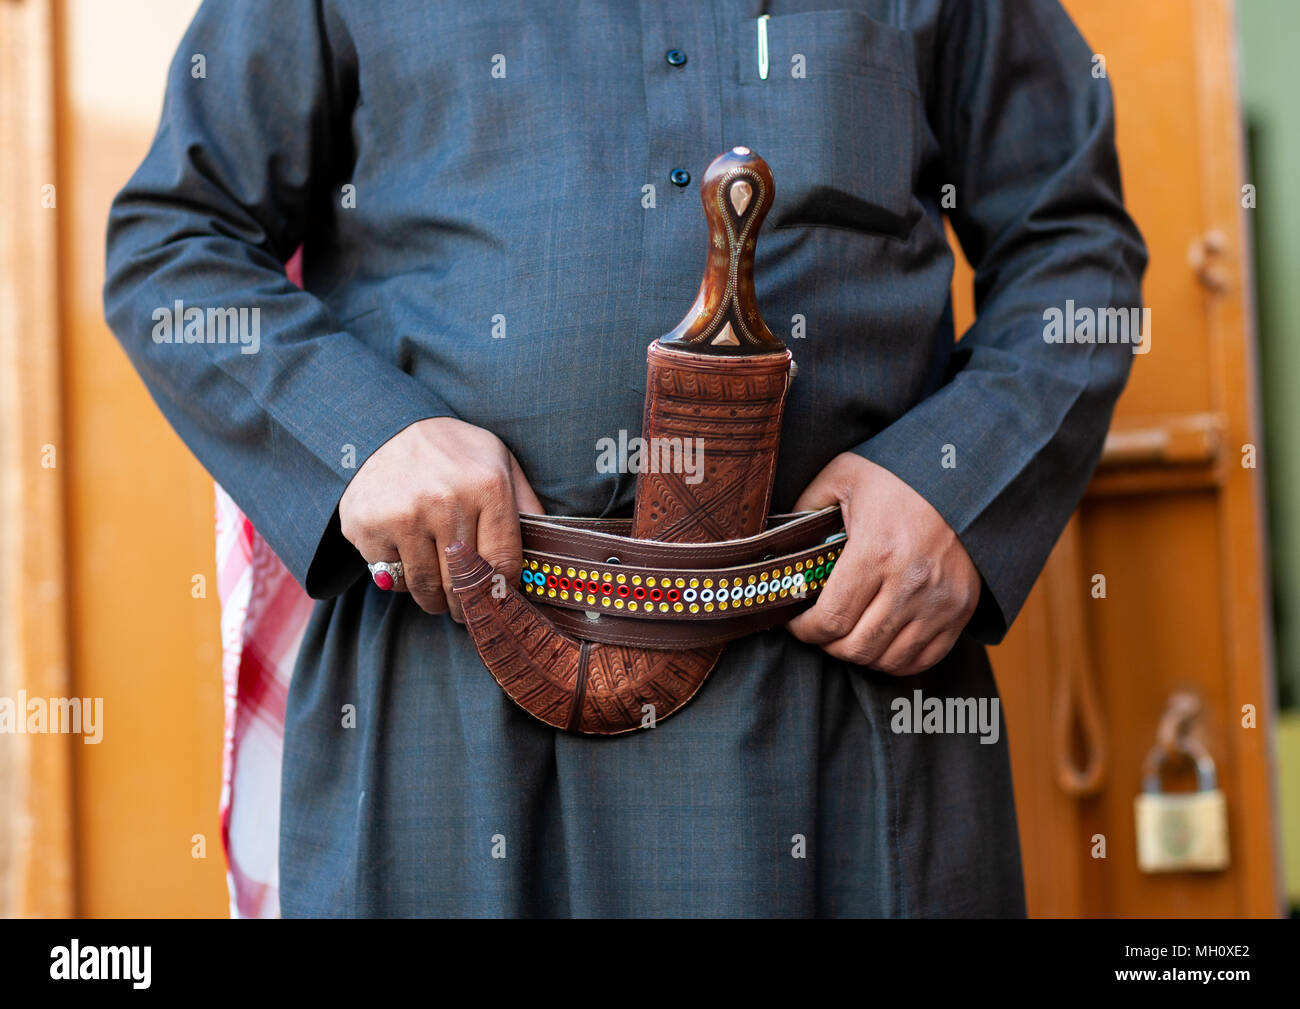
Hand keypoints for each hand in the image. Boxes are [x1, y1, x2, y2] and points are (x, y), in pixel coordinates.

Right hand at [338, 417, 542, 619]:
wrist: (386, 427)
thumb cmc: (453, 453)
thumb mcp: (500, 463)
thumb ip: (526, 506)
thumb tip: (549, 554)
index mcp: (487, 486)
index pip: (503, 564)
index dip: (501, 590)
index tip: (497, 598)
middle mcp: (445, 501)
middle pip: (465, 584)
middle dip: (468, 605)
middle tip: (466, 609)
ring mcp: (402, 515)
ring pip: (426, 588)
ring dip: (435, 600)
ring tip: (439, 595)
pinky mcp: (367, 526)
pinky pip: (391, 577)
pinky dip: (399, 578)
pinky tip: (406, 559)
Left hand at [786, 454, 979, 675]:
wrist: (963, 477)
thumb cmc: (897, 477)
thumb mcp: (843, 475)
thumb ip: (805, 507)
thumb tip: (778, 541)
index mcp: (876, 552)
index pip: (831, 619)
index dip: (804, 631)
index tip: (795, 622)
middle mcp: (911, 583)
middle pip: (857, 647)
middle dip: (828, 645)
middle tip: (819, 630)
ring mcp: (940, 601)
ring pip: (888, 660)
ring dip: (860, 655)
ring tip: (848, 635)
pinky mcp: (960, 610)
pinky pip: (924, 659)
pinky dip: (896, 661)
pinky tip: (880, 642)